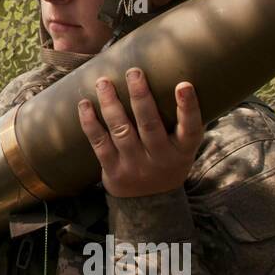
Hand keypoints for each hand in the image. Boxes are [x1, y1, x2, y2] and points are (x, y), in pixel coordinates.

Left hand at [77, 68, 203, 198]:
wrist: (149, 203)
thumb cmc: (166, 161)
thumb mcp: (182, 148)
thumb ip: (180, 123)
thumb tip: (174, 77)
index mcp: (182, 151)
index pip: (190, 128)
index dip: (188, 107)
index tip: (183, 84)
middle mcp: (160, 158)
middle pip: (150, 124)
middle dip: (140, 96)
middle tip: (133, 72)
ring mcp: (135, 165)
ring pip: (121, 130)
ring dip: (111, 104)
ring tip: (103, 82)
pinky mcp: (113, 170)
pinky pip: (99, 143)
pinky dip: (90, 122)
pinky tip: (85, 104)